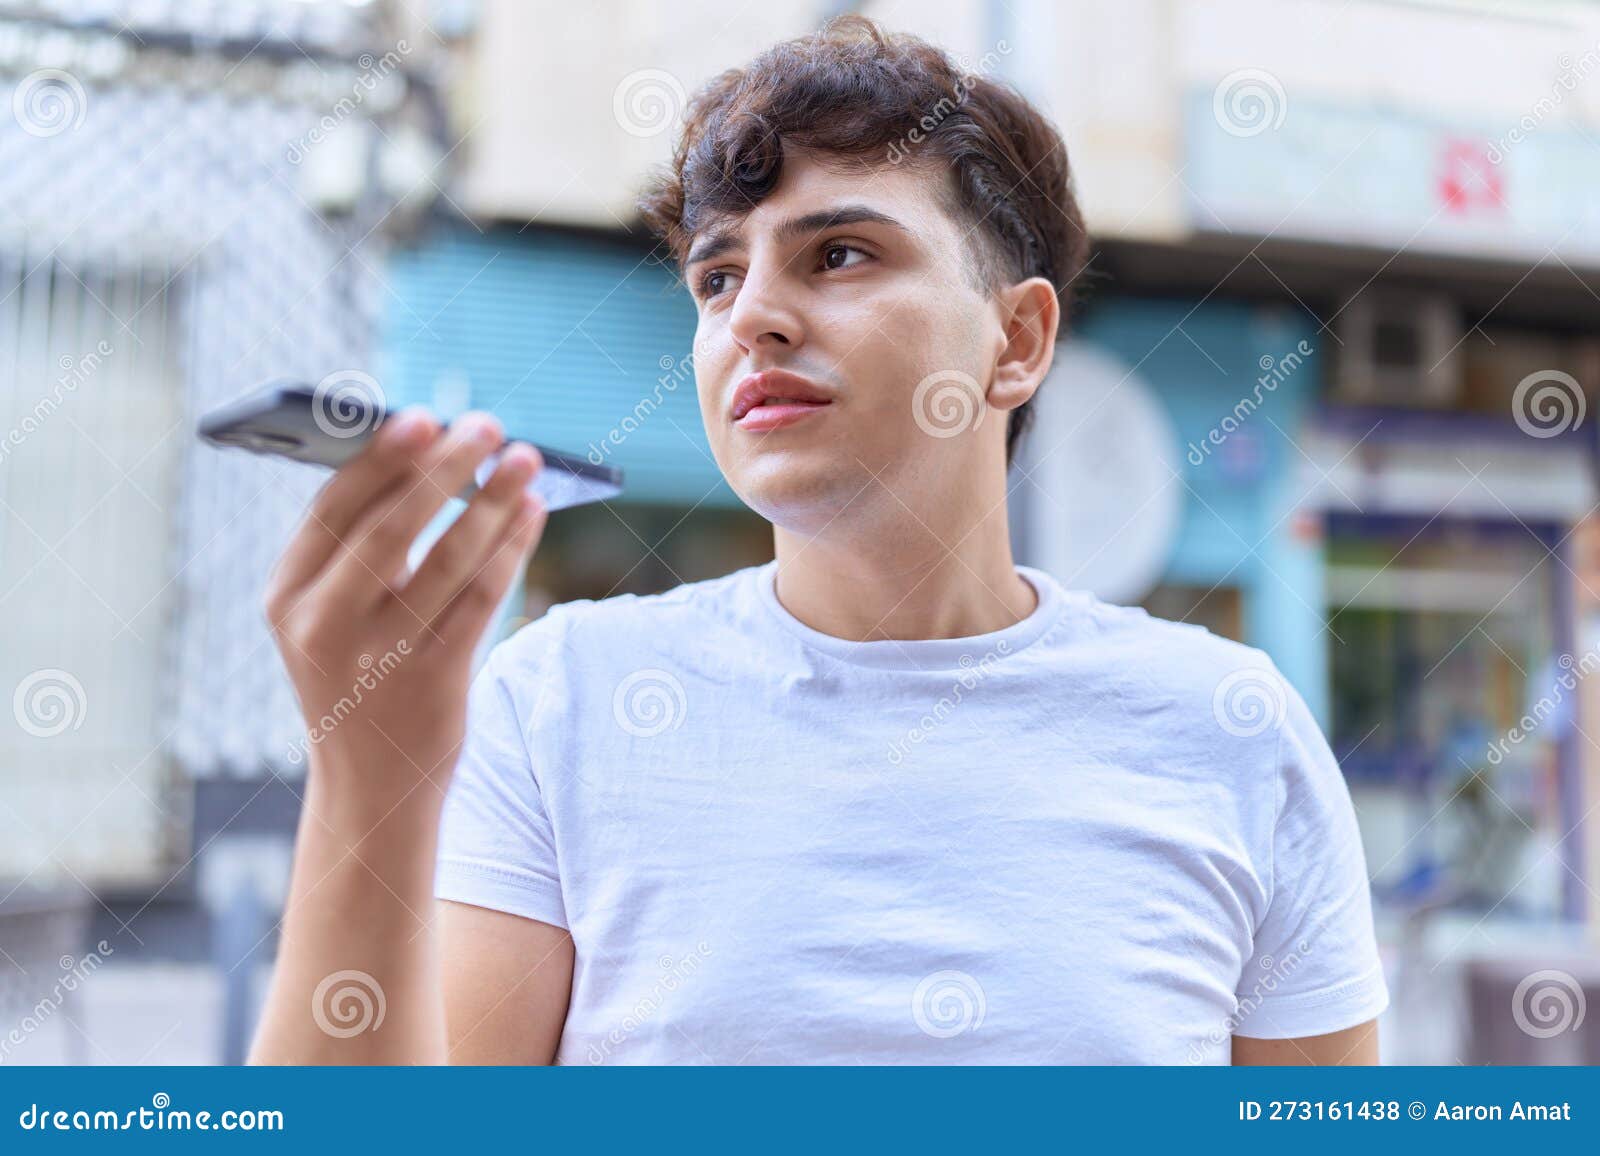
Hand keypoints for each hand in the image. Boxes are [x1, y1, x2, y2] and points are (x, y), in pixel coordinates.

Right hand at [263, 408, 547, 803]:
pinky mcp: (434, 681)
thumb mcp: (332, 614)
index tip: (420, 415)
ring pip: (448, 561)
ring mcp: (380, 658)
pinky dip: (511, 550)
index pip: (333, 510)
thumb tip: (429, 456)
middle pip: (392, 528)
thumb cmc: (357, 674)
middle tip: (487, 424)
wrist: (370, 786)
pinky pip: (482, 600)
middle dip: (445, 468)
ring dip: (493, 502)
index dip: (379, 459)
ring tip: (525, 461)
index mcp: (287, 596)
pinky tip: (530, 515)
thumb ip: (362, 547)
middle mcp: (324, 625)